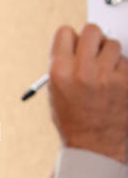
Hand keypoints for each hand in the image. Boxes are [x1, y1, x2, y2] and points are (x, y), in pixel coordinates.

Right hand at [48, 22, 127, 162]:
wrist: (95, 147)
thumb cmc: (75, 121)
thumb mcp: (56, 93)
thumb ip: (63, 64)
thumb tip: (76, 42)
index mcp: (60, 72)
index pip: (65, 32)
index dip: (71, 40)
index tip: (75, 47)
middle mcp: (83, 71)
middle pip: (92, 30)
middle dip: (93, 40)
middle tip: (93, 53)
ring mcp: (107, 76)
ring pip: (112, 44)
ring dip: (110, 55)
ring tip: (105, 75)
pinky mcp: (126, 81)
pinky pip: (126, 61)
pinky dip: (122, 70)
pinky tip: (114, 86)